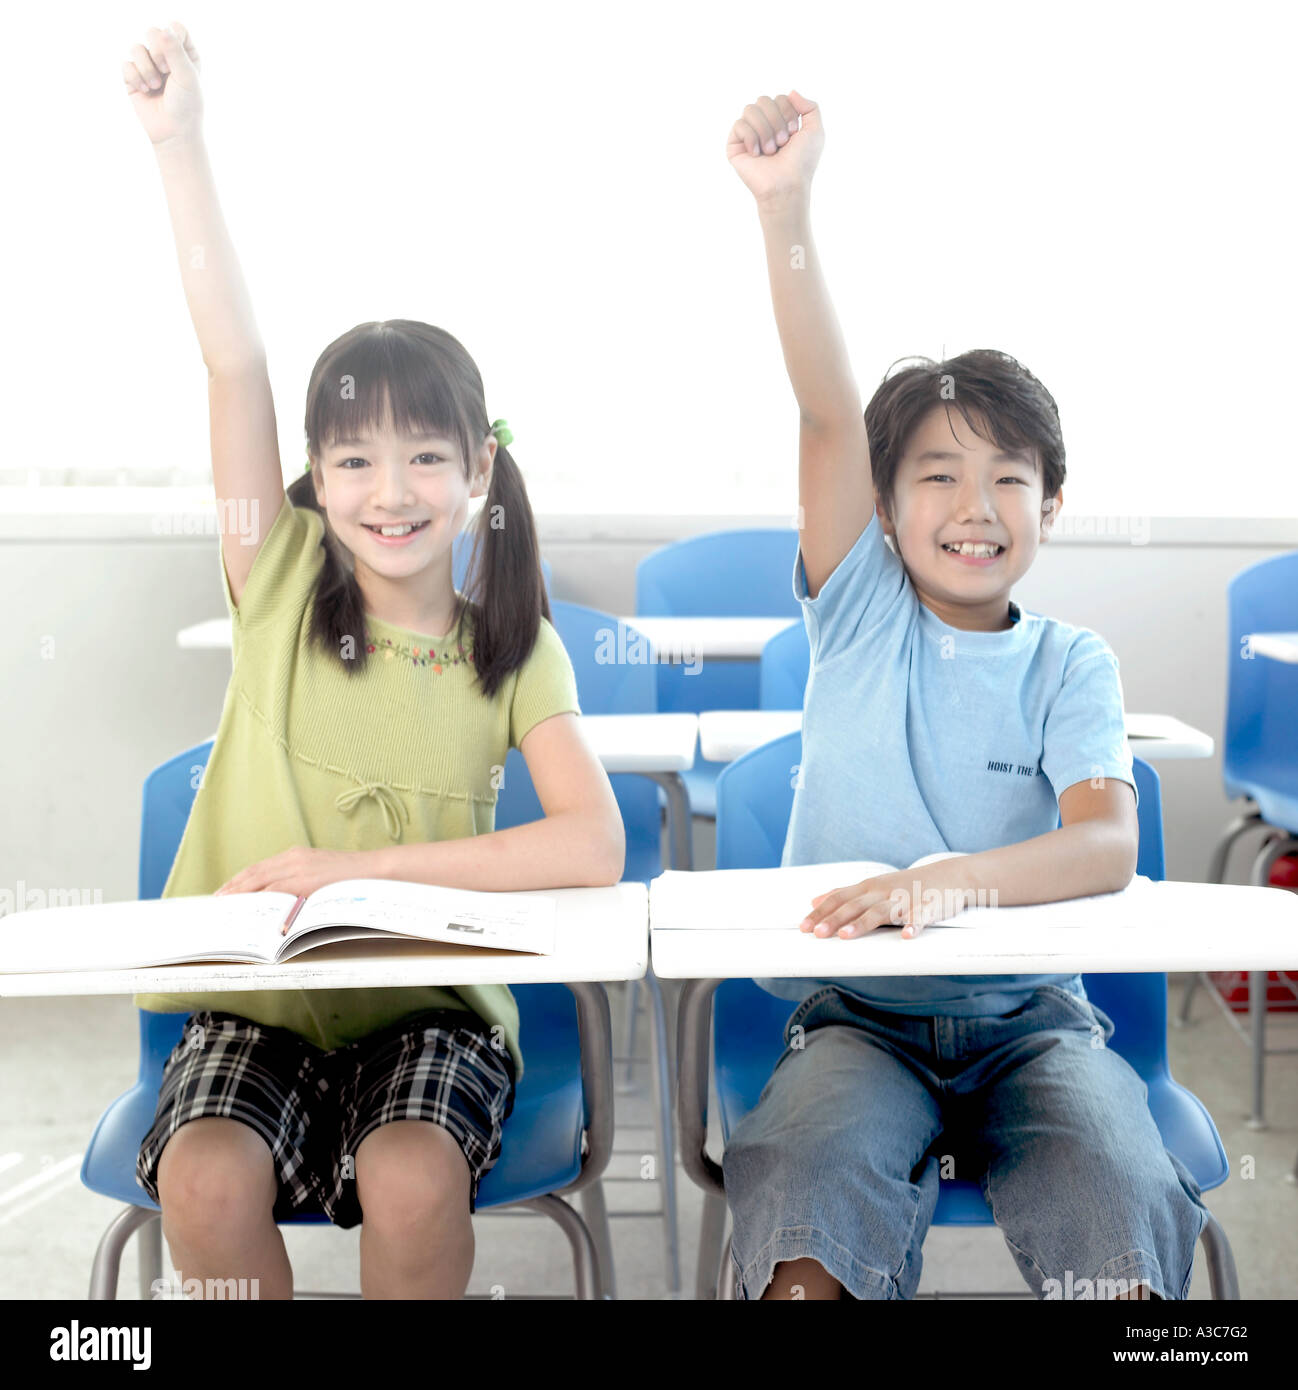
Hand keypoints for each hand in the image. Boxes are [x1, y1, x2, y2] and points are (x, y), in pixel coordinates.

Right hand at [121, 22, 203, 147]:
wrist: (173, 133)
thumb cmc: (186, 106)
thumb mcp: (186, 77)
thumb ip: (175, 51)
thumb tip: (164, 29)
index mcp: (185, 53)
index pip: (175, 28)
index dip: (172, 39)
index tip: (176, 59)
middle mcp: (166, 56)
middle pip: (152, 32)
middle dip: (157, 53)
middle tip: (165, 72)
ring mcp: (148, 65)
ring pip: (136, 47)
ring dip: (146, 68)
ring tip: (155, 86)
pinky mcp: (133, 76)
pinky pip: (126, 64)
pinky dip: (135, 78)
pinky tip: (145, 91)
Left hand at [212, 847, 363, 907]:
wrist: (378, 870)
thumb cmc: (354, 877)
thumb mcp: (323, 874)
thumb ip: (302, 881)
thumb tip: (284, 900)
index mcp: (297, 855)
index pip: (260, 867)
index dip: (240, 880)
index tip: (225, 890)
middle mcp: (294, 858)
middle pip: (254, 873)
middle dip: (233, 887)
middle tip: (217, 900)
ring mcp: (300, 868)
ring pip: (260, 881)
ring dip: (241, 895)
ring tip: (226, 906)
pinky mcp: (307, 880)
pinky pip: (276, 891)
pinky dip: (261, 900)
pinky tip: (250, 909)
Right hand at [725, 89, 823, 207]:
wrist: (787, 185)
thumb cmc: (802, 163)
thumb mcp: (815, 130)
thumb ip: (810, 106)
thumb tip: (791, 91)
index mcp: (780, 120)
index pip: (780, 97)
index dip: (788, 112)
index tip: (793, 134)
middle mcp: (763, 125)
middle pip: (763, 99)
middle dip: (776, 120)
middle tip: (782, 143)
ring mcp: (748, 134)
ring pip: (750, 109)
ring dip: (765, 130)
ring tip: (770, 151)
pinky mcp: (734, 145)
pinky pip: (739, 124)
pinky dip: (751, 138)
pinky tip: (756, 154)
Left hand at [797, 869, 961, 940]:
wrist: (949, 876)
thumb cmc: (906, 885)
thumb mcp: (873, 886)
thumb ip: (845, 893)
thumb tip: (815, 900)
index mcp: (869, 888)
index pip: (839, 899)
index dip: (822, 912)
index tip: (804, 927)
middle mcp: (883, 892)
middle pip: (855, 906)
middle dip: (834, 919)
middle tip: (817, 933)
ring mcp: (905, 899)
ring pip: (881, 911)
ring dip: (862, 923)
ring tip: (845, 935)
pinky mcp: (928, 907)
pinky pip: (921, 918)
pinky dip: (914, 926)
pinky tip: (906, 936)